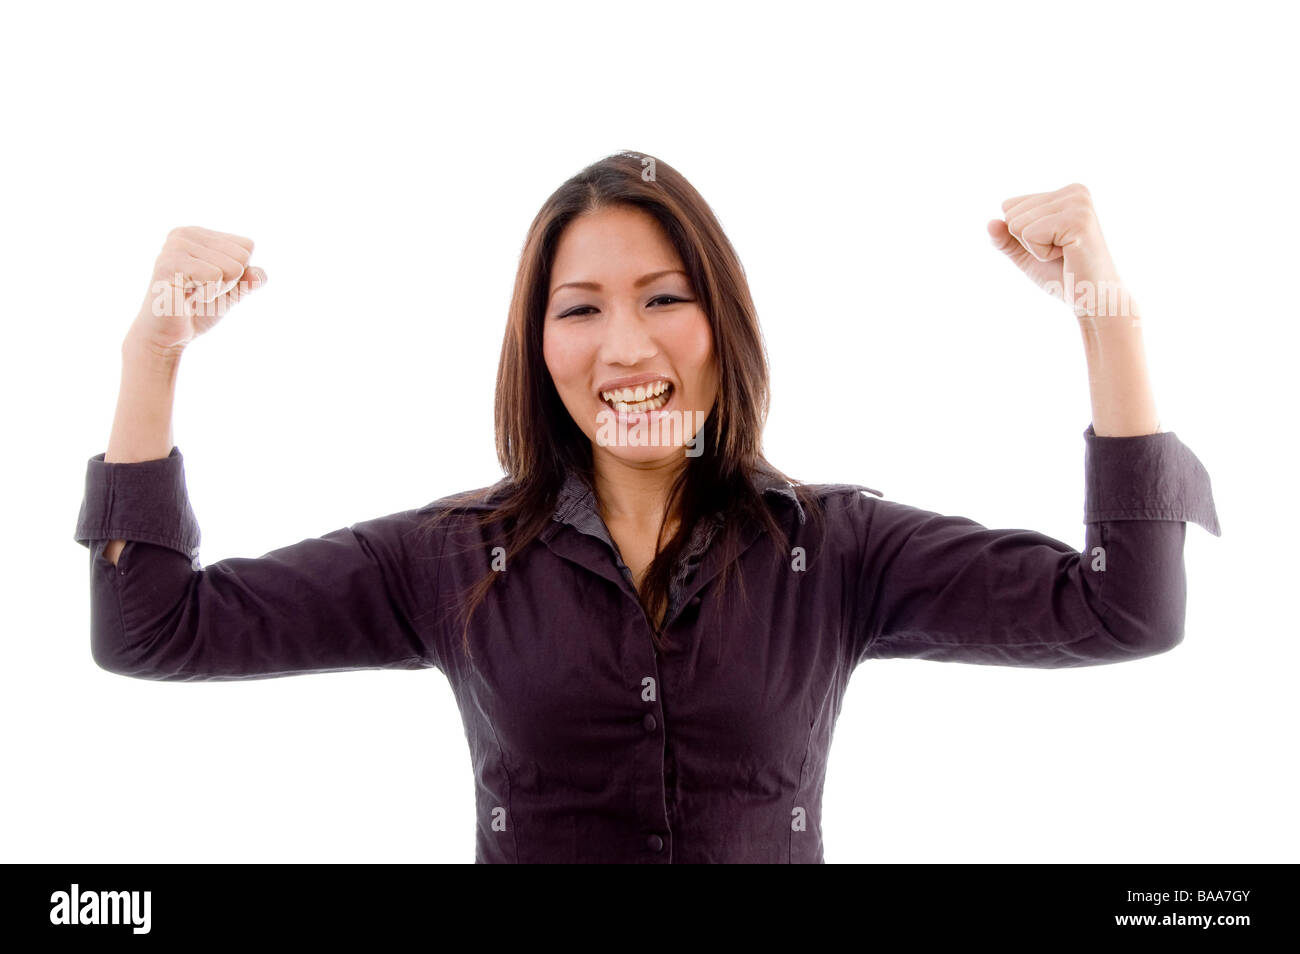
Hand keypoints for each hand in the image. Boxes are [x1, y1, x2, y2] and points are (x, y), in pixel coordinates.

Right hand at [129, 226, 266, 356]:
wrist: (168, 336)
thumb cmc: (198, 310)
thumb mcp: (233, 292)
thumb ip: (251, 279)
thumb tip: (259, 275)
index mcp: (199, 234)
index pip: (247, 246)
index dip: (239, 272)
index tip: (212, 283)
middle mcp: (185, 234)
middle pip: (241, 256)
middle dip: (229, 282)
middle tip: (201, 291)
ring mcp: (175, 247)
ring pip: (232, 267)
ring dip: (218, 289)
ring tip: (192, 294)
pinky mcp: (169, 264)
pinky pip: (214, 276)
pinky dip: (208, 294)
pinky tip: (186, 296)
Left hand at [988, 183, 1136, 319]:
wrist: (1092, 299)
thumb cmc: (1062, 275)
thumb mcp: (1025, 253)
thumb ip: (1004, 238)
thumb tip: (989, 222)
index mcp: (1064, 193)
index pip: (1009, 206)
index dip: (1021, 235)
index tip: (1052, 246)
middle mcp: (1074, 191)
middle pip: (1011, 214)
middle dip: (1027, 242)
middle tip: (1059, 253)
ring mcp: (1078, 203)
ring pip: (1017, 224)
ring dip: (1035, 249)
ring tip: (1064, 254)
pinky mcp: (1078, 220)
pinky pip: (1030, 234)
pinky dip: (1041, 253)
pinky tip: (1067, 255)